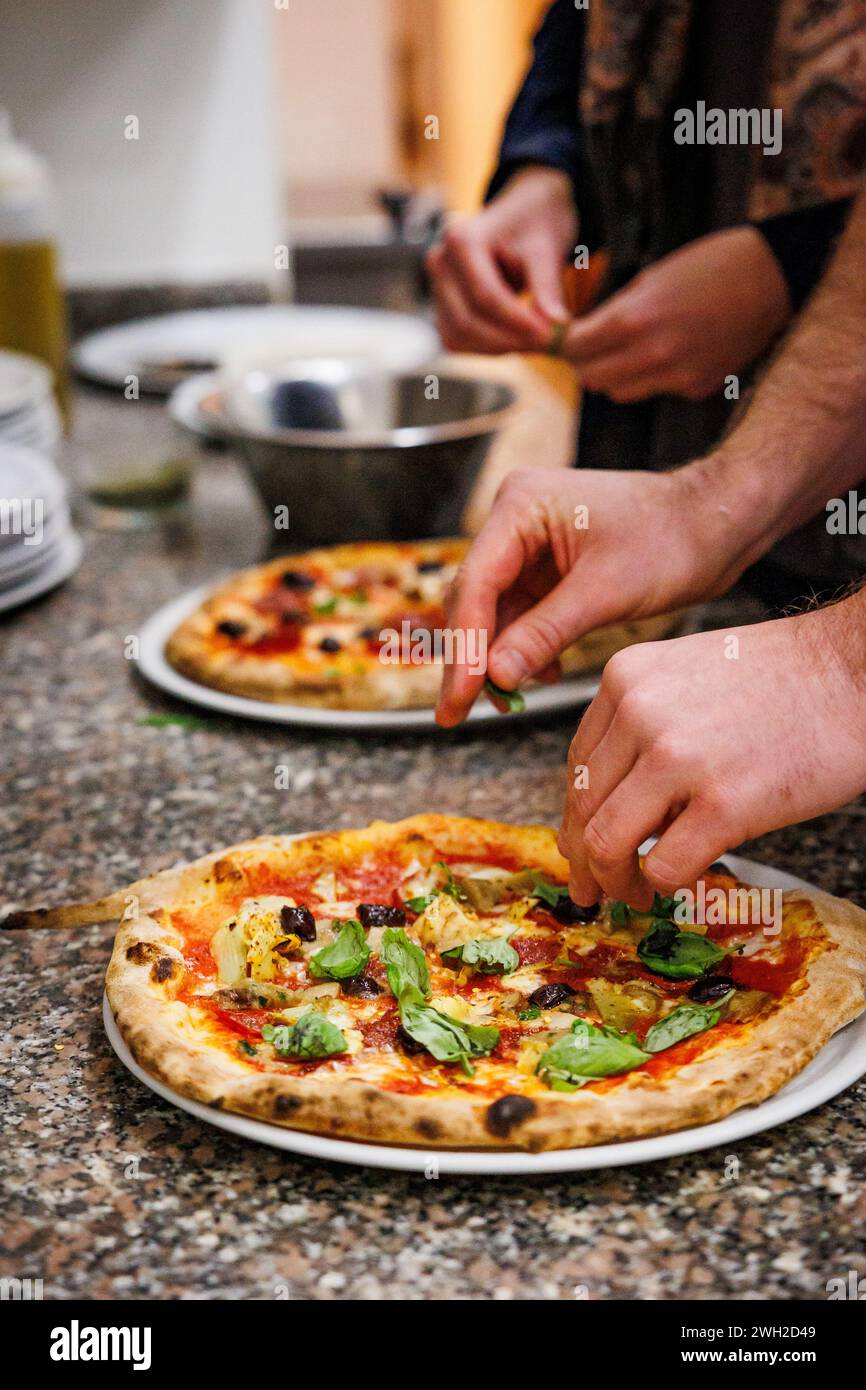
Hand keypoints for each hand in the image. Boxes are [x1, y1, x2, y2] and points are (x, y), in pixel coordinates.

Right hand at [426, 166, 576, 353]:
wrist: (526, 211)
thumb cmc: (537, 223)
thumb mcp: (547, 250)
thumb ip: (548, 289)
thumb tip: (557, 328)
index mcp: (461, 240)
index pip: (485, 297)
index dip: (517, 323)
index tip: (551, 336)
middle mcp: (441, 262)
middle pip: (466, 322)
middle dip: (508, 340)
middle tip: (548, 344)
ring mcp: (437, 285)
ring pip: (458, 336)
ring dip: (497, 348)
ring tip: (534, 340)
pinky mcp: (442, 305)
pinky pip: (457, 339)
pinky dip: (486, 346)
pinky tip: (516, 338)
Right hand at [435, 464, 761, 726]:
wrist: (716, 524)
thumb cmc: (672, 538)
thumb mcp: (606, 591)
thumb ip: (545, 632)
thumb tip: (496, 675)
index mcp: (521, 506)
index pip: (476, 583)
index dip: (465, 645)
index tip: (458, 696)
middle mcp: (515, 519)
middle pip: (473, 598)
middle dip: (471, 657)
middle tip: (458, 712)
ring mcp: (528, 543)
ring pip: (493, 611)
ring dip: (498, 658)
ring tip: (505, 703)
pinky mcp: (546, 567)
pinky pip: (520, 614)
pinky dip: (524, 648)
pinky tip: (540, 674)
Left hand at [558, 598, 865, 908]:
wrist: (855, 669)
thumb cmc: (786, 677)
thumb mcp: (686, 676)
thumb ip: (643, 726)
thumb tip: (618, 801)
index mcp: (625, 679)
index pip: (576, 765)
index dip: (576, 816)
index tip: (582, 844)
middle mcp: (639, 713)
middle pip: (582, 808)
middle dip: (585, 860)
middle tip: (593, 887)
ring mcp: (677, 758)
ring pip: (608, 844)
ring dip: (616, 882)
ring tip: (636, 895)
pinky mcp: (723, 803)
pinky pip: (665, 866)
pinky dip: (665, 887)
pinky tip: (679, 886)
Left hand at [563, 226, 791, 401]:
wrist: (772, 278)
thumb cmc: (709, 266)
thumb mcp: (651, 279)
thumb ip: (614, 313)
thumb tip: (581, 337)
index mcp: (633, 320)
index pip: (575, 349)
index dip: (565, 344)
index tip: (565, 338)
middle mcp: (652, 356)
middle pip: (592, 378)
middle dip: (585, 363)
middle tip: (590, 347)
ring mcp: (676, 377)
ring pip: (620, 392)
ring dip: (615, 375)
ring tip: (629, 350)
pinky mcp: (696, 388)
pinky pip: (657, 390)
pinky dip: (654, 376)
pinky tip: (674, 351)